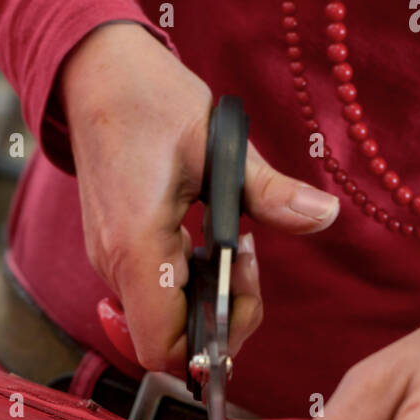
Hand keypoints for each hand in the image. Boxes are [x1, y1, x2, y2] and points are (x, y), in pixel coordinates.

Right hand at [59, 22, 338, 374]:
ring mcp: (111, 262)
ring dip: (207, 299)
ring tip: (233, 247)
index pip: (163, 349)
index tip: (242, 291)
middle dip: (220, 318)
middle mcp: (115, 266)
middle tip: (247, 261)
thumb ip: (270, 193)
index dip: (210, 345)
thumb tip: (325, 215)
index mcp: (138, 247)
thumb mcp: (220, 143)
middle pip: (170, 344)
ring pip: (164, 321)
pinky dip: (189, 284)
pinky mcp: (115, 252)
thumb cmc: (149, 99)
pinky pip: (155, 295)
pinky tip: (207, 242)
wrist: (94, 69)